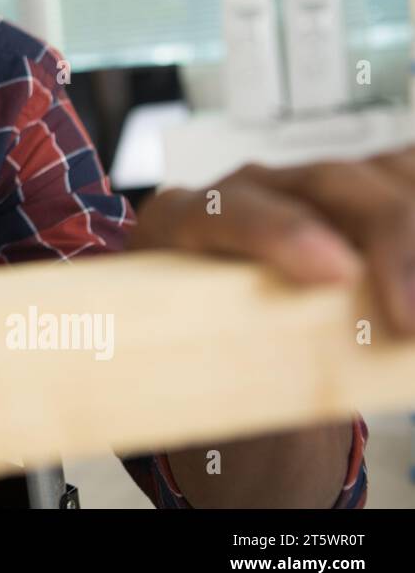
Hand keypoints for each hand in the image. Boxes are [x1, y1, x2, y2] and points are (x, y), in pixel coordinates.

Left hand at [130, 146, 414, 334]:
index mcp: (181, 221)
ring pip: (386, 175)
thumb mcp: (198, 360)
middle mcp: (248, 185)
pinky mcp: (362, 189)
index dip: (280, 232)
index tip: (335, 273)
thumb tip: (255, 396)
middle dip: (389, 240)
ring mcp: (309, 183)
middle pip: (327, 181)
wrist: (218, 333)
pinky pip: (411, 178)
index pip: (225, 208)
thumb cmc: (205, 351)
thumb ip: (220, 361)